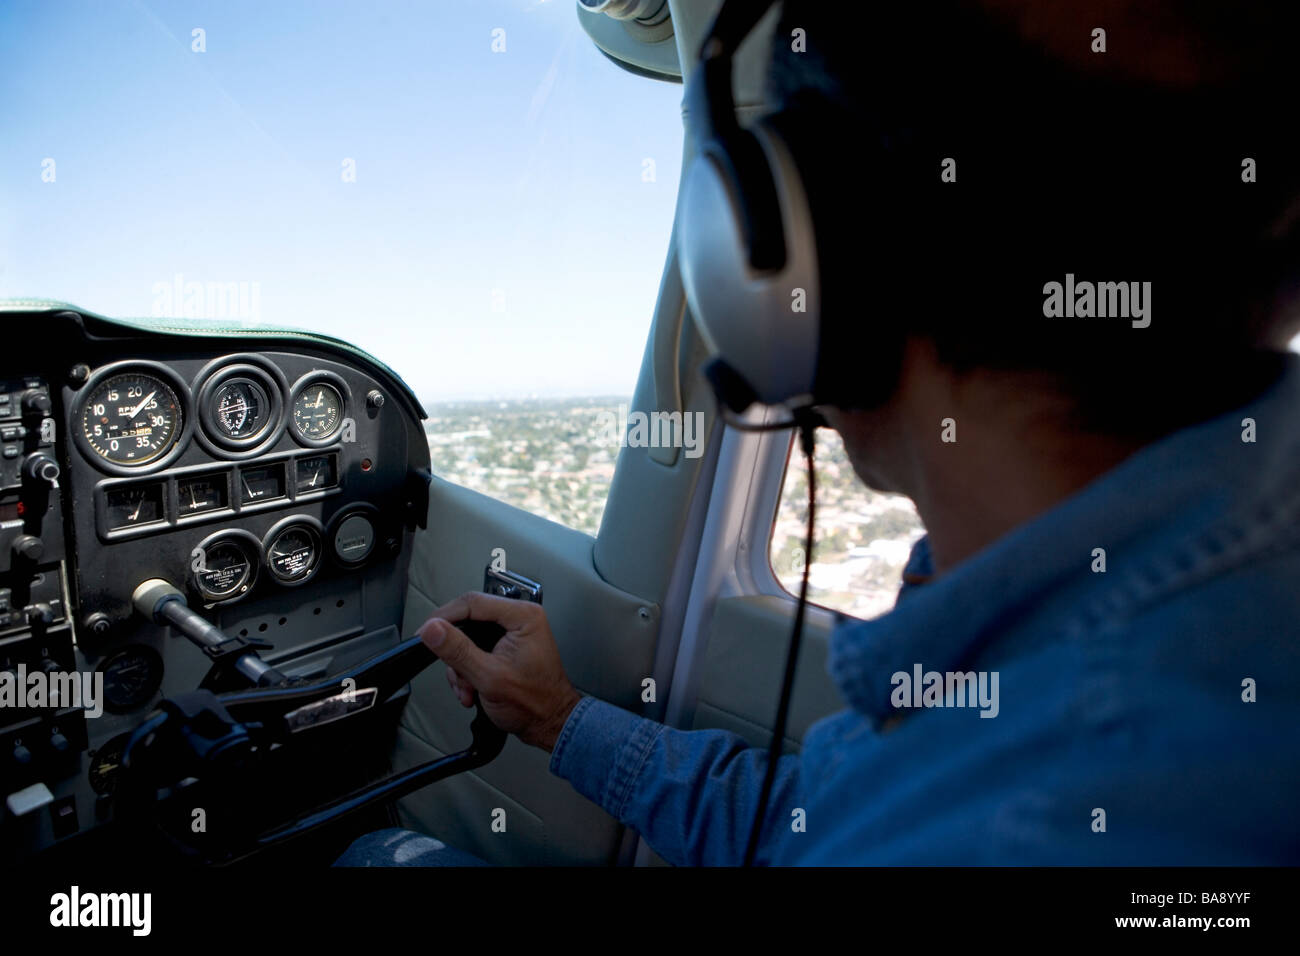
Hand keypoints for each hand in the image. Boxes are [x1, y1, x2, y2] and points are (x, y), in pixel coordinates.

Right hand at [419, 592, 582, 751]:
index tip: (425, 633)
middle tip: (454, 672)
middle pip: (467, 621)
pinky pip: (473, 651)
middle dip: (455, 653)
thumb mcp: (488, 676)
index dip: (443, 617)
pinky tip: (472, 690)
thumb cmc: (535, 703)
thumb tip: (432, 629)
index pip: (472, 603)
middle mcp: (518, 620)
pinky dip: (467, 672)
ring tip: (468, 689)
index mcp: (522, 616)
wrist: (548, 724)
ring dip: (460, 668)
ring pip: (466, 639)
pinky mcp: (504, 648)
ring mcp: (511, 634)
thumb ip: (458, 651)